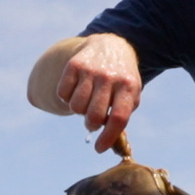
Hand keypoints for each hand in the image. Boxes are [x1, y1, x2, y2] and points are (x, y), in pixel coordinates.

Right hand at [59, 34, 142, 153]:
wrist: (111, 46)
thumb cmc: (121, 79)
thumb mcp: (130, 93)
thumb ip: (122, 115)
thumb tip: (110, 143)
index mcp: (128, 86)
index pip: (118, 117)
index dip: (108, 137)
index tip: (99, 149)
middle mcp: (109, 77)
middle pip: (94, 115)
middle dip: (91, 125)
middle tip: (92, 121)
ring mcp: (91, 70)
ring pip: (76, 106)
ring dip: (79, 111)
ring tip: (86, 103)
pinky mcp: (74, 64)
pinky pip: (63, 93)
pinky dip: (67, 98)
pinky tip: (76, 91)